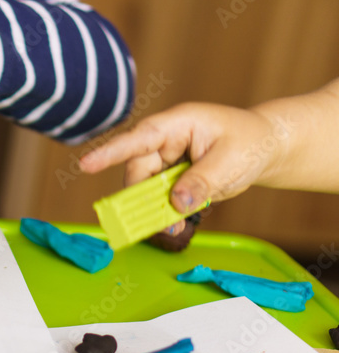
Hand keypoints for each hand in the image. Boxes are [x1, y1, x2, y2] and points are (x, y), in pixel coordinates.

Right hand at [78, 103, 281, 213]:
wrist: (265, 148)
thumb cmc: (250, 141)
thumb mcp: (230, 161)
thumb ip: (201, 181)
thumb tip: (176, 203)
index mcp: (178, 124)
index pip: (139, 138)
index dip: (110, 152)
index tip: (86, 165)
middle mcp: (166, 141)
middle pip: (138, 171)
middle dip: (142, 198)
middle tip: (158, 223)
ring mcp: (167, 160)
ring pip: (145, 189)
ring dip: (155, 210)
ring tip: (173, 228)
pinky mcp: (171, 178)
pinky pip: (158, 198)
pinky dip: (165, 214)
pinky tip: (177, 224)